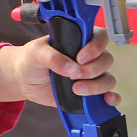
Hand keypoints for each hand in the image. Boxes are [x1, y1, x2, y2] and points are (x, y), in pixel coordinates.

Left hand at [0, 32, 118, 106]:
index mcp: (78, 40)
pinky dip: (112, 98)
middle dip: (92, 70)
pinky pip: (109, 95)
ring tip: (75, 89)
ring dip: (96, 86)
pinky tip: (106, 99)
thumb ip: (52, 57)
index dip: (96, 47)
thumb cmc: (31, 60)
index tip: (80, 58)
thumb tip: (72, 68)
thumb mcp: (36, 53)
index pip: (100, 37)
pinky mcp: (89, 92)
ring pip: (108, 79)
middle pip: (106, 60)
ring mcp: (90, 75)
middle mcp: (89, 57)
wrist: (23, 80)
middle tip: (73, 76)